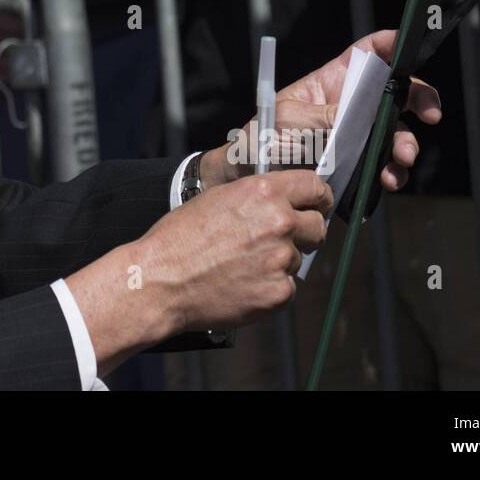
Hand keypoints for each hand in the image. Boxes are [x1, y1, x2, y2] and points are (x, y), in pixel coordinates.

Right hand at [66, 169, 333, 362]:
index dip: (317, 197)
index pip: (315, 187)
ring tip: (245, 264)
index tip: (315, 204)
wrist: (162, 280)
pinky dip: (270, 287)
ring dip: (280, 261)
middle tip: (280, 239)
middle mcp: (279, 222)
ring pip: (299, 258)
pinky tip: (243, 283)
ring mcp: (281, 259)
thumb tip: (282, 201)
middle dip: (304, 232)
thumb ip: (256, 197)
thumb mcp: (218, 198)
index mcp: (263, 192)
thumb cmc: (180, 238)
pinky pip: (287, 287)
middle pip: (318, 226)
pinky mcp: (279, 293)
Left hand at [200, 28, 440, 192]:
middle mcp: (353, 105)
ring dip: (407, 145)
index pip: (370, 51)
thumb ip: (324, 116)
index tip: (411, 45)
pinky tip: (387, 181)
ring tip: (401, 160)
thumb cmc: (265, 137)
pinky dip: (392, 173)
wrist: (253, 177)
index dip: (393, 43)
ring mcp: (359, 135)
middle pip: (398, 91)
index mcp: (335, 81)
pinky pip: (385, 166)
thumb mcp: (289, 119)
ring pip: (398, 132)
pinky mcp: (359, 164)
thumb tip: (358, 116)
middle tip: (431, 114)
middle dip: (421, 99)